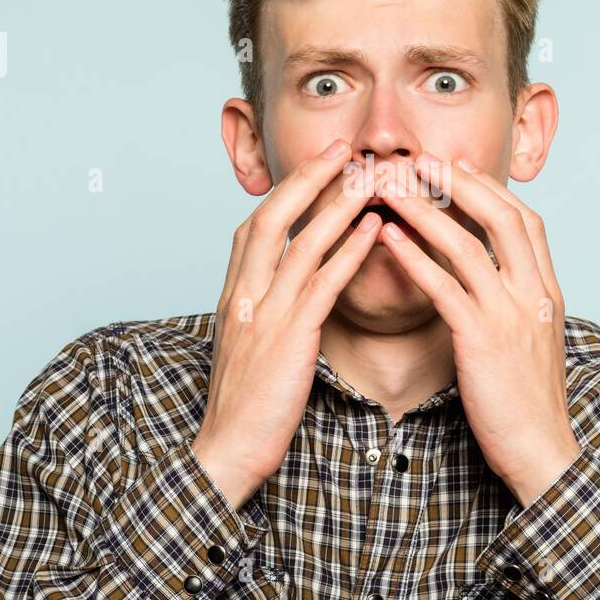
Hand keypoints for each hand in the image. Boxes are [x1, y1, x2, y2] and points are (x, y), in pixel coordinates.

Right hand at [192, 140, 380, 508]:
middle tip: (344, 147)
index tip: (317, 166)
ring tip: (369, 175)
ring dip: (337, 203)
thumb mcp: (249, 347)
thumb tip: (291, 286)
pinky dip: (348, 252)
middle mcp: (244, 296)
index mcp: (234, 295)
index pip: (255, 226)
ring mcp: (263, 315)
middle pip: (273, 217)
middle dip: (309, 177)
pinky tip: (374, 229)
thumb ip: (266, 310)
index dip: (287, 191)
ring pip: (302, 242)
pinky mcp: (288, 340)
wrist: (226, 451)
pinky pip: (321, 285)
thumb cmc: (245, 406)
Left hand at [373, 154, 580, 508]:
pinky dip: (415, 257)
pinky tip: (387, 238)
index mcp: (546, 291)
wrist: (542, 452)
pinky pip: (445, 288)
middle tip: (419, 157)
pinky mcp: (482, 341)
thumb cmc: (528, 402)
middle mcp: (534, 294)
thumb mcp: (532, 340)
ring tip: (388, 186)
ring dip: (425, 208)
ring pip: (467, 244)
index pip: (524, 219)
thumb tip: (491, 275)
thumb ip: (515, 302)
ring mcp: (510, 315)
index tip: (454, 166)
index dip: (488, 187)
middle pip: (500, 215)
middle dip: (458, 180)